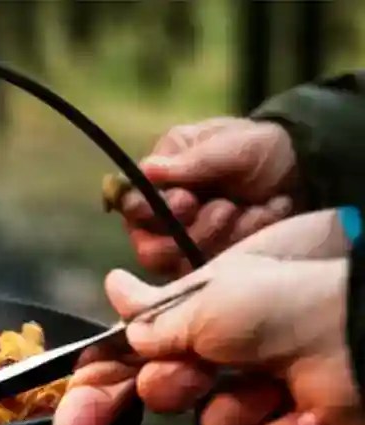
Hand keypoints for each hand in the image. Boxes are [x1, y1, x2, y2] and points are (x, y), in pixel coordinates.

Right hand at [53, 251, 364, 424]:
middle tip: (189, 376)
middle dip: (169, 388)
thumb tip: (114, 290)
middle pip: (159, 394)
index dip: (97, 391)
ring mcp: (260, 399)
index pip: (133, 355)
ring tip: (276, 383)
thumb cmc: (290, 301)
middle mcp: (227, 357)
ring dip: (235, 408)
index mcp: (204, 316)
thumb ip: (151, 317)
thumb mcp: (205, 298)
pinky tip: (308, 415)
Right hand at [119, 117, 299, 276]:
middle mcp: (162, 219)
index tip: (185, 199)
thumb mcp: (232, 144)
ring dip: (217, 236)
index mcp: (157, 183)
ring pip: (179, 263)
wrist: (304, 170)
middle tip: (223, 207)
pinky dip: (242, 241)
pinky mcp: (210, 263)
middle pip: (149, 249)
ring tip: (246, 209)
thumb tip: (147, 170)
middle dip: (189, 232)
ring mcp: (186, 244)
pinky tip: (262, 215)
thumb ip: (194, 161)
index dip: (148, 212)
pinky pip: (211, 270)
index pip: (130, 207)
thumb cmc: (259, 148)